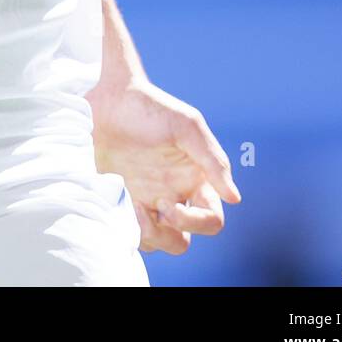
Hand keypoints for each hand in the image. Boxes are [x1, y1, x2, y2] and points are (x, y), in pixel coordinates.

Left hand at [87, 75, 241, 254]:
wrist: (107, 98)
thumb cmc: (150, 107)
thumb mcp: (187, 126)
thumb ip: (213, 160)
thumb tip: (234, 198)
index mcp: (194, 180)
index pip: (211, 219)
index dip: (196, 223)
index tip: (169, 203)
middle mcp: (172, 195)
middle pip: (183, 241)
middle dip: (170, 234)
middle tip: (152, 206)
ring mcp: (145, 200)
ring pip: (157, 242)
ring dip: (147, 234)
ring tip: (130, 206)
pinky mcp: (120, 201)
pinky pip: (130, 232)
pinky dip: (125, 227)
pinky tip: (116, 199)